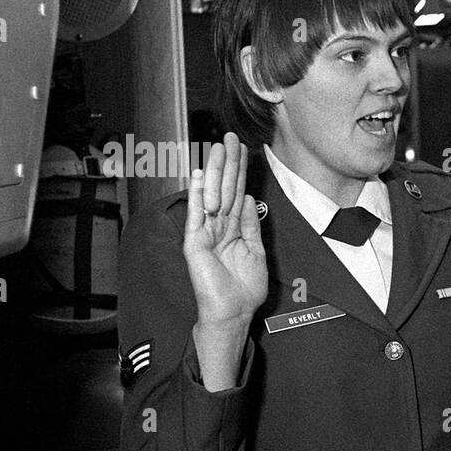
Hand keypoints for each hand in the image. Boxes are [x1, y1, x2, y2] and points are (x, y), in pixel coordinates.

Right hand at [183, 133, 266, 325]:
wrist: (233, 312)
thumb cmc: (244, 288)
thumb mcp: (255, 250)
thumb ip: (251, 224)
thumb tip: (250, 199)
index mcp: (233, 229)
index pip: (237, 193)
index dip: (240, 171)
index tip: (243, 149)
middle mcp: (218, 227)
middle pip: (225, 188)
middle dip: (228, 163)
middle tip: (230, 137)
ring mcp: (205, 233)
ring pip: (212, 195)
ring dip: (215, 171)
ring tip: (218, 147)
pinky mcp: (195, 242)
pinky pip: (197, 214)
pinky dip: (198, 195)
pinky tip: (200, 176)